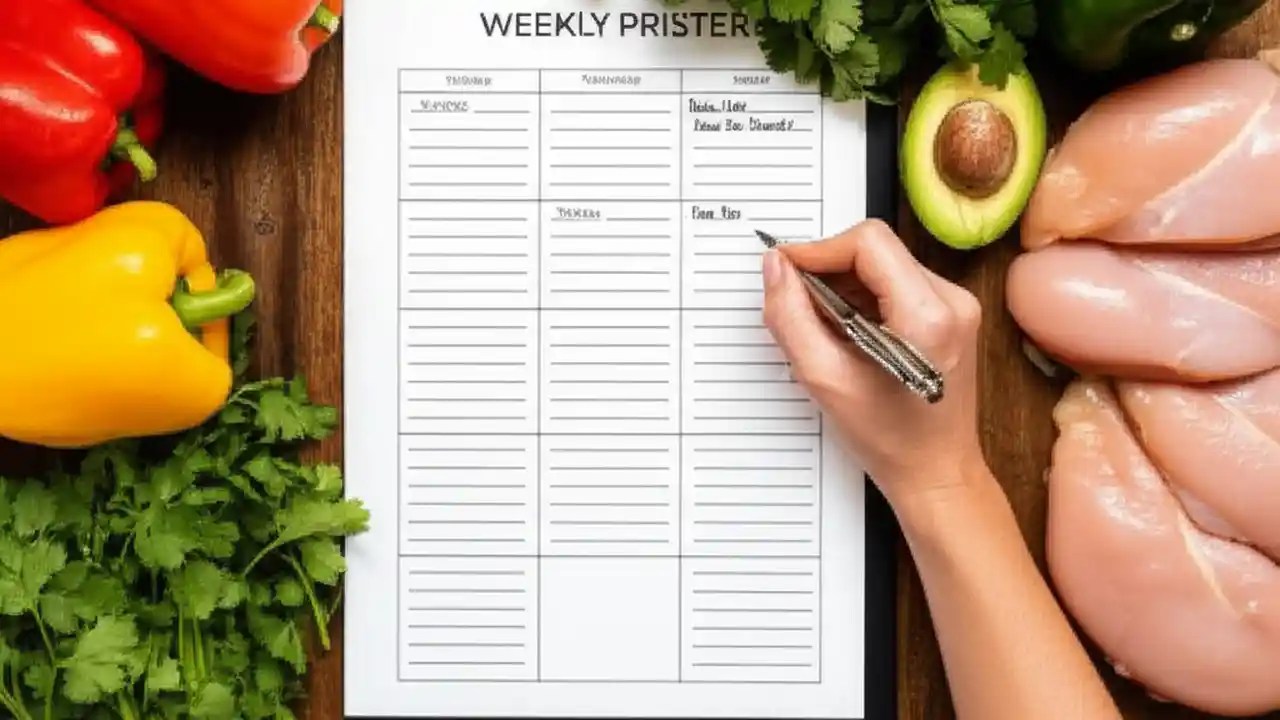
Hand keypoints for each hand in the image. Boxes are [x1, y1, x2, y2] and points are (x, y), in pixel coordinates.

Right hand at [761, 220, 983, 503]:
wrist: (936, 472)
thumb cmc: (891, 438)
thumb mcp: (825, 378)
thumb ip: (790, 316)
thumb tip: (776, 268)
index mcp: (928, 315)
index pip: (867, 243)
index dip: (818, 250)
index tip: (785, 269)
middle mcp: (952, 301)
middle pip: (875, 249)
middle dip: (828, 270)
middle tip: (798, 304)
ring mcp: (955, 306)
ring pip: (883, 264)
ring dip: (844, 285)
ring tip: (824, 329)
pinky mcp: (950, 314)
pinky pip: (896, 283)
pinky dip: (863, 298)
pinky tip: (847, 333)